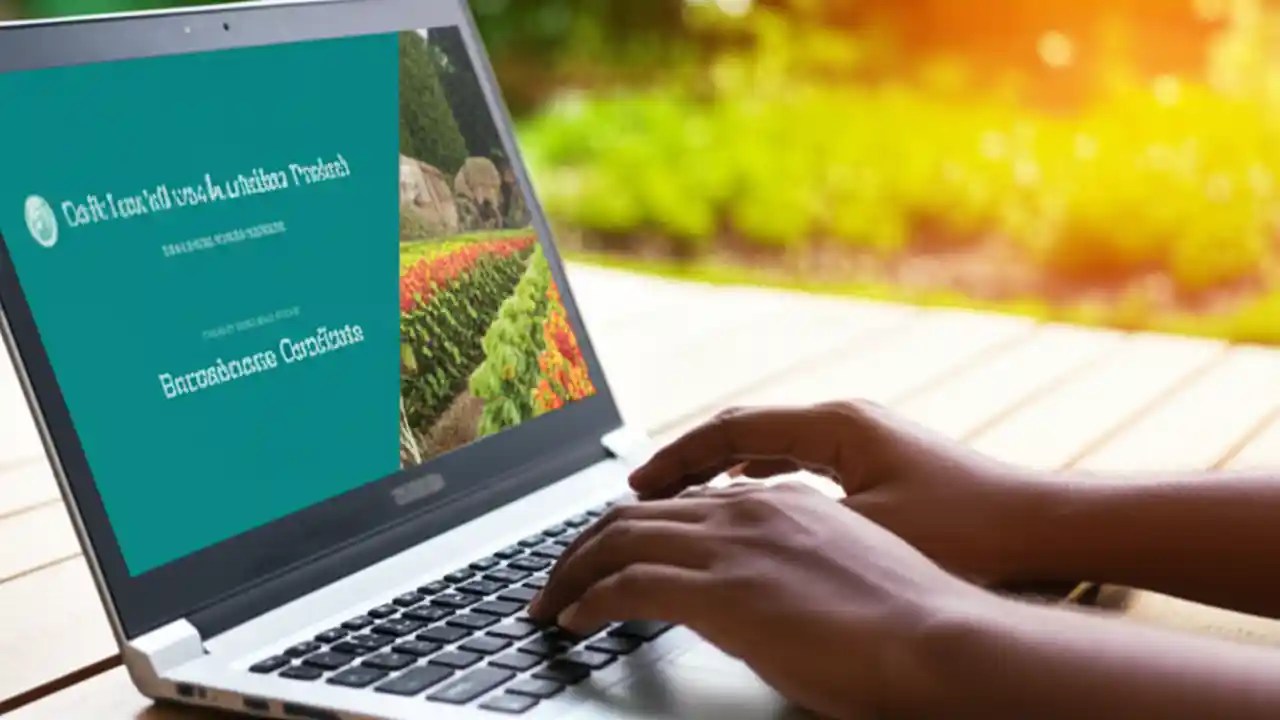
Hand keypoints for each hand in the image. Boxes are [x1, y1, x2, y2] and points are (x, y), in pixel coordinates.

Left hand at [529, 484, 991, 719]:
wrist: (940, 640)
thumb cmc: (906, 624)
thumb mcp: (839, 576)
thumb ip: (790, 570)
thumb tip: (759, 594)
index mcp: (778, 504)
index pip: (679, 505)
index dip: (632, 528)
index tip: (607, 554)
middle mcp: (746, 512)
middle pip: (635, 514)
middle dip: (584, 548)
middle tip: (556, 578)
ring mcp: (731, 547)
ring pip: (618, 541)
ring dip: (572, 572)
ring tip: (549, 602)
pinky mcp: (720, 591)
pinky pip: (626, 586)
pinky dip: (587, 600)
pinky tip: (573, 621)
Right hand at [631, 401, 1057, 585]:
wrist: (1045, 527)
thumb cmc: (970, 531)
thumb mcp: (870, 532)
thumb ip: (795, 524)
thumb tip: (728, 530)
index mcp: (836, 427)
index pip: (732, 431)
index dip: (676, 458)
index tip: (636, 484)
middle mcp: (844, 421)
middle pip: (744, 431)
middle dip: (688, 461)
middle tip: (641, 491)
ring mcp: (862, 438)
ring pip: (770, 444)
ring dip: (722, 468)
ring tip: (679, 496)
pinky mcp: (877, 460)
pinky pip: (798, 459)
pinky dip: (759, 475)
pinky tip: (746, 494)